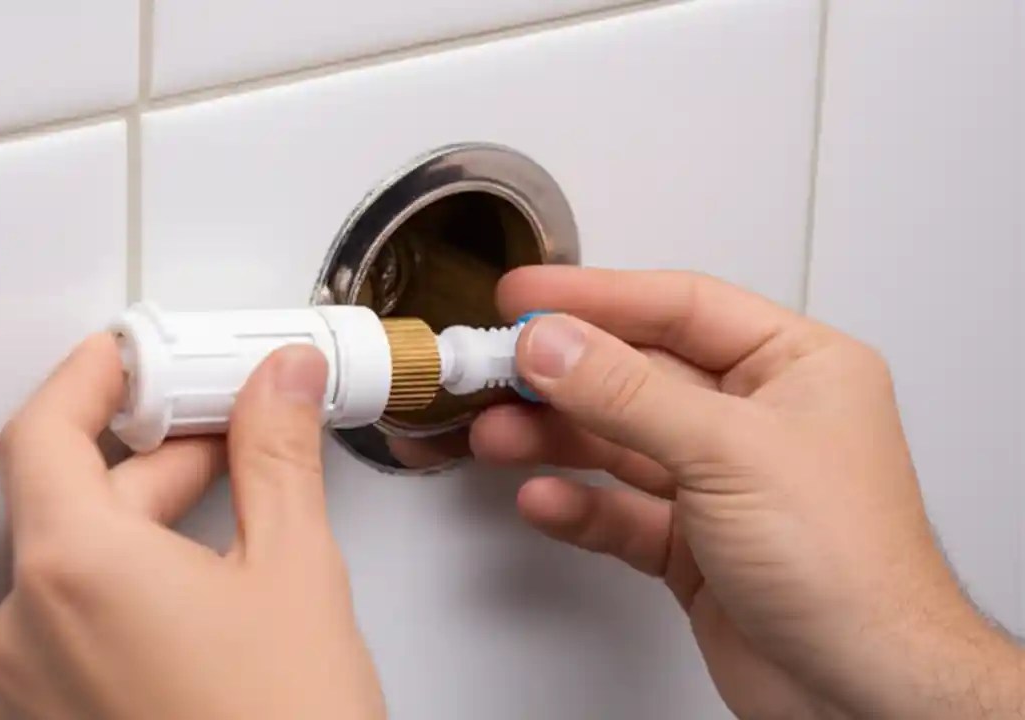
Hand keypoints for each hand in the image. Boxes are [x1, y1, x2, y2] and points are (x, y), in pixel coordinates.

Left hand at [0, 335, 384, 719]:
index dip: (91, 377)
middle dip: (156, 457)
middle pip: (70, 497)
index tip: (134, 355)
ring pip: (78, 566)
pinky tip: (203, 591)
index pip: (42, 429)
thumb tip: (276, 382)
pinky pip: (77, 625)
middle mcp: (25, 629)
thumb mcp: (295, 571)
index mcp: (72, 571)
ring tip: (237, 514)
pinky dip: (133, 588)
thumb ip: (276, 456)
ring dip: (148, 525)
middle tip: (232, 429)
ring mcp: (29, 688)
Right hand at [471, 267, 1022, 719]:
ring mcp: (723, 484)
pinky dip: (580, 505)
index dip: (598, 298)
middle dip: (564, 375)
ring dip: (557, 439)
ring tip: (500, 433)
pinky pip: (621, 510)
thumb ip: (628, 393)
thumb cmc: (853, 569)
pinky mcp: (695, 545)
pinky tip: (544, 499)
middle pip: (640, 374)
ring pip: (622, 443)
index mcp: (797, 368)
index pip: (681, 307)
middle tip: (500, 366)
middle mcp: (759, 419)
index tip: (529, 297)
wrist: (864, 692)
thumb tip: (555, 345)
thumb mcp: (729, 452)